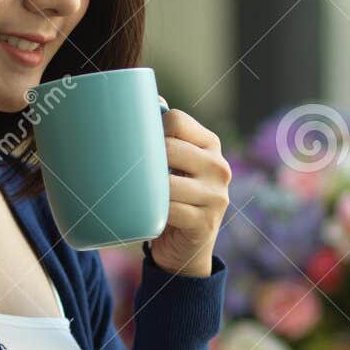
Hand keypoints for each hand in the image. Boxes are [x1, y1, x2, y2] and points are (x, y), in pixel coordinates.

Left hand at [146, 101, 231, 277]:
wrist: (186, 249)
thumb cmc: (174, 199)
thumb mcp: (175, 165)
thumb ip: (166, 135)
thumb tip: (152, 99)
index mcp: (211, 144)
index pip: (177, 120)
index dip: (152, 129)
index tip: (141, 146)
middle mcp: (219, 166)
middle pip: (169, 147)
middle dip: (145, 160)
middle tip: (131, 173)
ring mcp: (216, 195)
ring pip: (167, 181)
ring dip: (146, 189)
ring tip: (137, 194)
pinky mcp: (205, 222)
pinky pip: (169, 209)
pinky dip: (152, 211)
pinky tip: (147, 213)